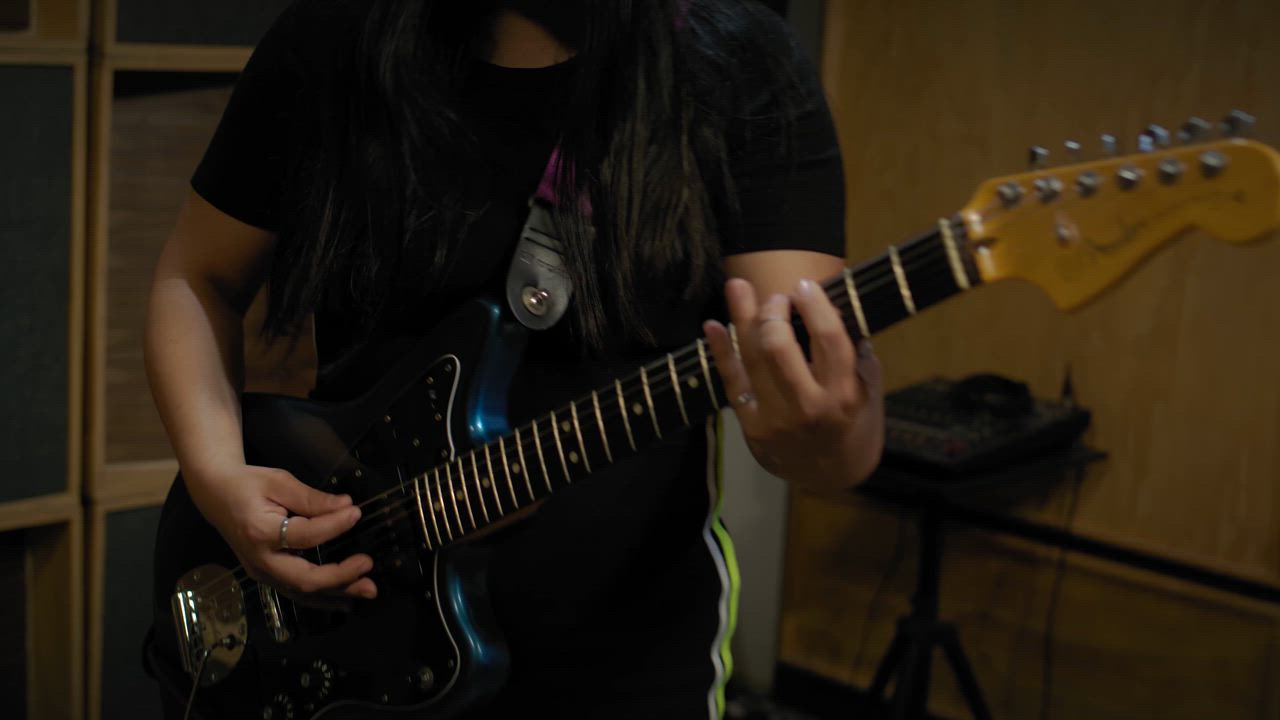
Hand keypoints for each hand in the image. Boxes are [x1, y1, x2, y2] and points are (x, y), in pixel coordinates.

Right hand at [185, 463, 377, 598]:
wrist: (216, 495)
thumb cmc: (248, 485)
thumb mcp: (279, 482)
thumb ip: (312, 498)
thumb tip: (346, 506)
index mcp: (260, 532)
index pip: (304, 535)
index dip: (333, 526)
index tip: (356, 513)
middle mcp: (259, 560)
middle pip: (302, 578)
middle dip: (340, 576)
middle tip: (368, 565)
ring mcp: (261, 572)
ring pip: (301, 592)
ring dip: (337, 593)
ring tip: (367, 589)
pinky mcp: (266, 576)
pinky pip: (296, 592)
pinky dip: (322, 597)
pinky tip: (346, 598)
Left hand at [703, 277, 883, 487]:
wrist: (832, 475)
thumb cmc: (853, 420)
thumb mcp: (867, 387)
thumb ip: (853, 351)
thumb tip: (830, 305)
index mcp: (844, 393)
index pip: (829, 339)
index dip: (814, 306)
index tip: (804, 285)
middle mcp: (809, 407)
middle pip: (780, 346)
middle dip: (773, 311)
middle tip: (777, 298)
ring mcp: (776, 419)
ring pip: (752, 359)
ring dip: (742, 317)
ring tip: (738, 287)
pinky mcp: (752, 426)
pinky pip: (732, 382)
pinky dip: (720, 351)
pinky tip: (713, 325)